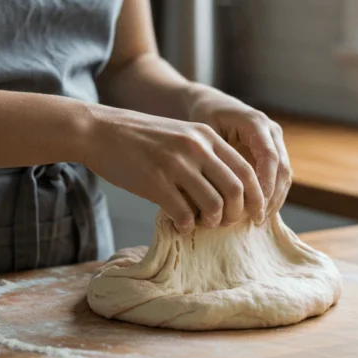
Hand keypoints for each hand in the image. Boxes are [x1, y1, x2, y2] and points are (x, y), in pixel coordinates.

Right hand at [84, 106, 264, 233]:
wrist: (101, 131)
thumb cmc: (142, 139)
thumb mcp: (182, 135)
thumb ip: (207, 155)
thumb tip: (233, 192)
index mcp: (207, 136)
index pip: (247, 171)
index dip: (256, 198)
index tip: (255, 215)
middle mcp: (196, 148)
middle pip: (236, 191)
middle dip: (236, 214)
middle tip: (226, 223)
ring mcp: (176, 165)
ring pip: (213, 205)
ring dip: (212, 222)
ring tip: (201, 223)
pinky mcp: (155, 182)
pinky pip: (184, 214)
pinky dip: (187, 226)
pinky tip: (180, 223)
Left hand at [185, 87, 291, 223]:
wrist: (210, 103)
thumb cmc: (202, 118)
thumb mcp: (204, 134)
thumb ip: (214, 158)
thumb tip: (217, 194)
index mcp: (255, 123)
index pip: (269, 158)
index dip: (265, 186)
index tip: (255, 209)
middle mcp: (270, 129)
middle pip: (282, 168)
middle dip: (272, 197)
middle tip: (258, 219)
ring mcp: (275, 139)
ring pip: (285, 173)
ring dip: (275, 198)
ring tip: (259, 219)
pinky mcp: (274, 148)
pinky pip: (280, 173)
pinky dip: (273, 192)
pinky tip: (261, 209)